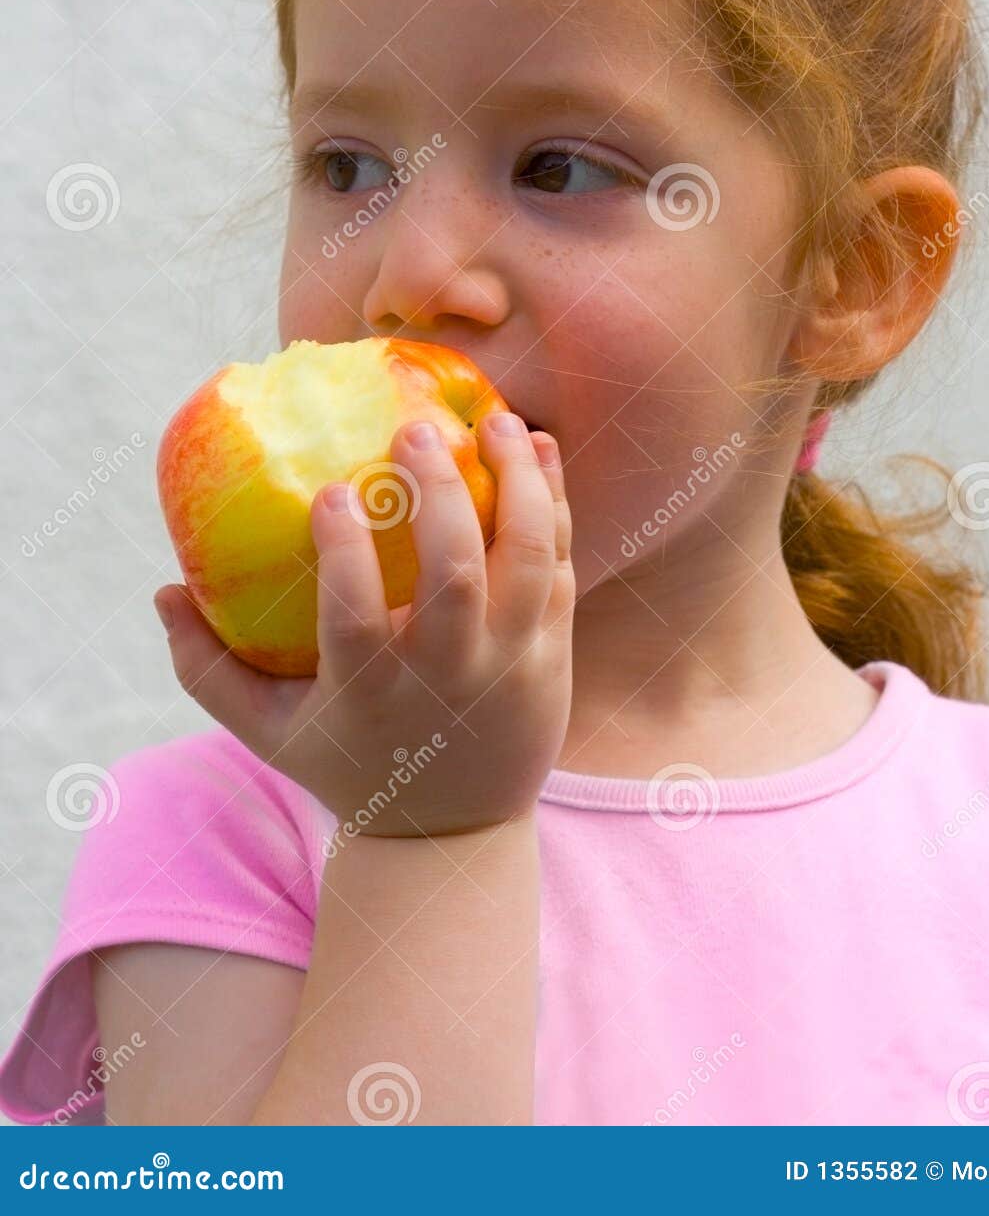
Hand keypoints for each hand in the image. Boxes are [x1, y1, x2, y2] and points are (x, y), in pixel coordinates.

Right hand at [154, 412, 574, 838]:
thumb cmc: (348, 763)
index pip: (355, 618)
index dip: (345, 550)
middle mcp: (449, 678)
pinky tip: (536, 449)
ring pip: (526, 560)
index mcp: (373, 694)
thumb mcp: (269, 732)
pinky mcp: (553, 655)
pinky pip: (560, 567)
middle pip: (455, 577)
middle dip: (440, 493)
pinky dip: (554, 504)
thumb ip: (208, 668)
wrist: (453, 833)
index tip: (335, 489)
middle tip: (416, 430)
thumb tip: (164, 590)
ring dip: (517, 482)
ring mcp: (511, 666)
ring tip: (493, 419)